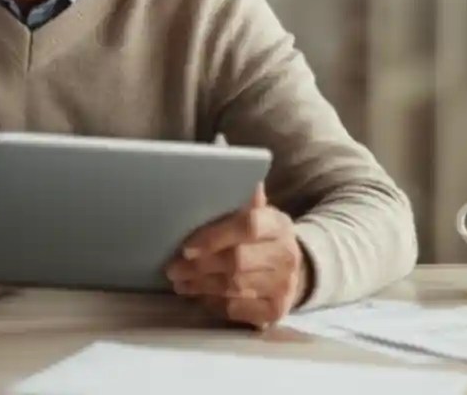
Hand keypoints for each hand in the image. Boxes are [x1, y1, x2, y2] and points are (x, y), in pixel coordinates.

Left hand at [165, 184, 309, 328]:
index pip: (248, 225)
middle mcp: (286, 255)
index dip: (214, 236)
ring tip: (179, 281)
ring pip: (234, 288)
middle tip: (172, 267)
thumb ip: (238, 198)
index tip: (186, 247)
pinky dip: (214, 304)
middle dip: (199, 266)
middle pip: (237, 262)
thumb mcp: (256, 213)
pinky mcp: (275, 311)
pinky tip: (200, 296)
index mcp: (278, 224)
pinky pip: (237, 310)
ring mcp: (284, 286)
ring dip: (200, 286)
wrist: (294, 271)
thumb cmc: (261, 237)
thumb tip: (219, 155)